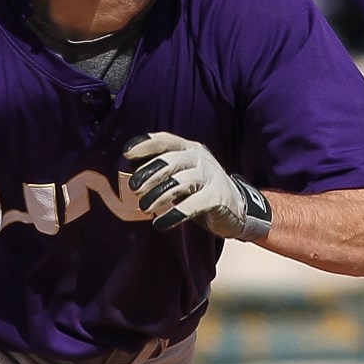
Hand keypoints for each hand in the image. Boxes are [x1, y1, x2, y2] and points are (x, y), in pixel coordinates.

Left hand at [124, 132, 271, 240]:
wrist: (236, 209)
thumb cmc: (199, 190)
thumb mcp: (180, 175)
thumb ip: (160, 170)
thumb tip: (131, 168)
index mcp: (190, 149)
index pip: (166, 140)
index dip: (145, 144)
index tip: (127, 154)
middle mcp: (201, 159)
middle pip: (171, 160)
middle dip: (149, 174)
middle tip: (134, 189)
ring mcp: (211, 177)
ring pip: (180, 181)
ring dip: (159, 195)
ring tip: (145, 207)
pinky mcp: (218, 198)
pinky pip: (193, 204)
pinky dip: (174, 214)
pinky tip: (161, 223)